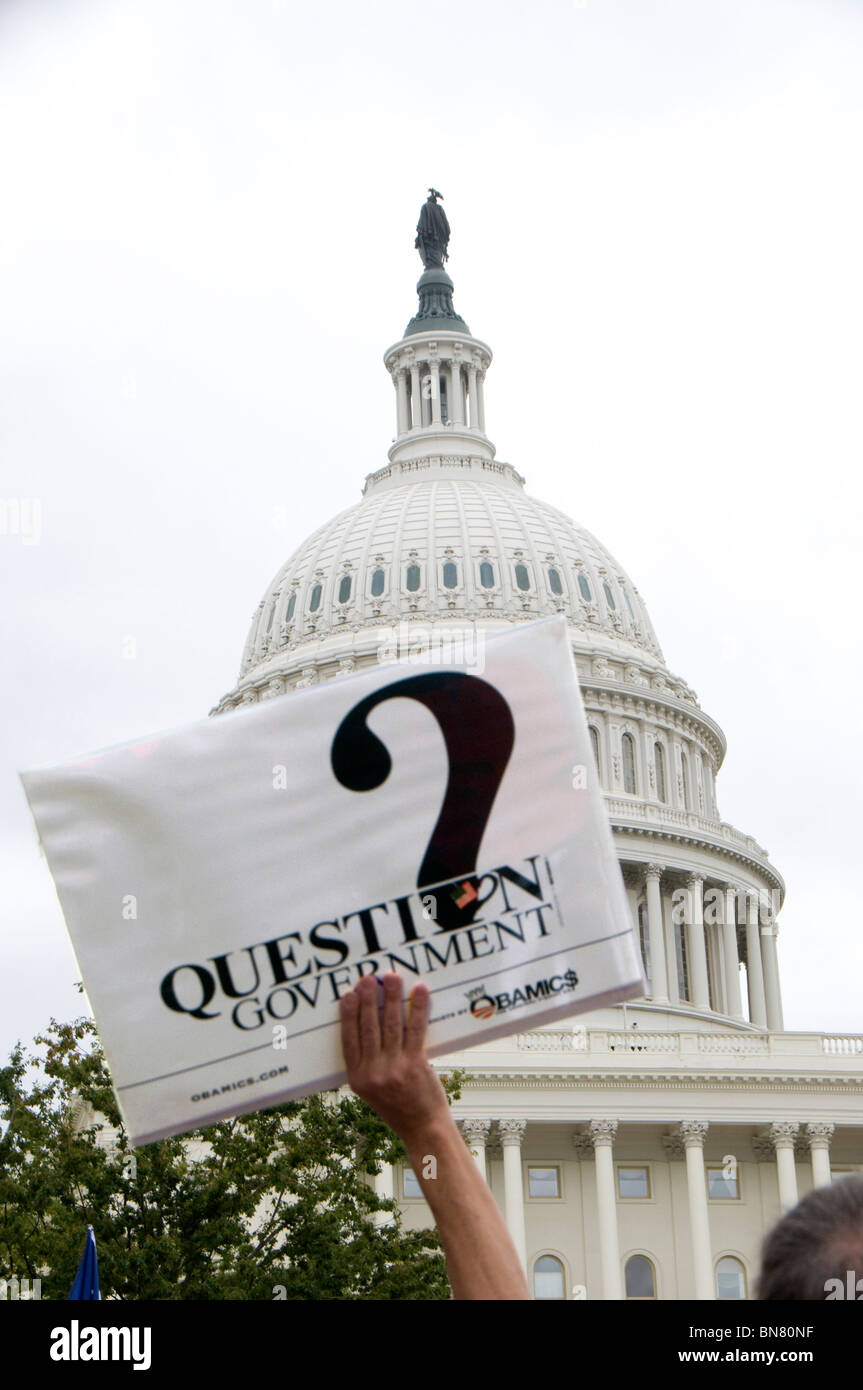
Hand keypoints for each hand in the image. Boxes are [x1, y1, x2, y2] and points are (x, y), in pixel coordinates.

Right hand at [339, 972, 449, 1144]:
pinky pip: (415, 1029)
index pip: (348, 1040)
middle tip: (368, 978)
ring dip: (391, 997)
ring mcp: (393, 1067)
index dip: (348, 1015)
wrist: (422, 1128)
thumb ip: (366, 1065)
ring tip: (391, 978)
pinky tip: (419, 991)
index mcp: (357, 1078)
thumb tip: (367, 1027)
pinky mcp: (415, 1064)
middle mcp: (372, 1072)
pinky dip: (418, 1007)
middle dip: (368, 999)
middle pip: (368, 1027)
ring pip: (391, 1024)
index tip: (348, 995)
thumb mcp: (371, 1091)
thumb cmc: (398, 1107)